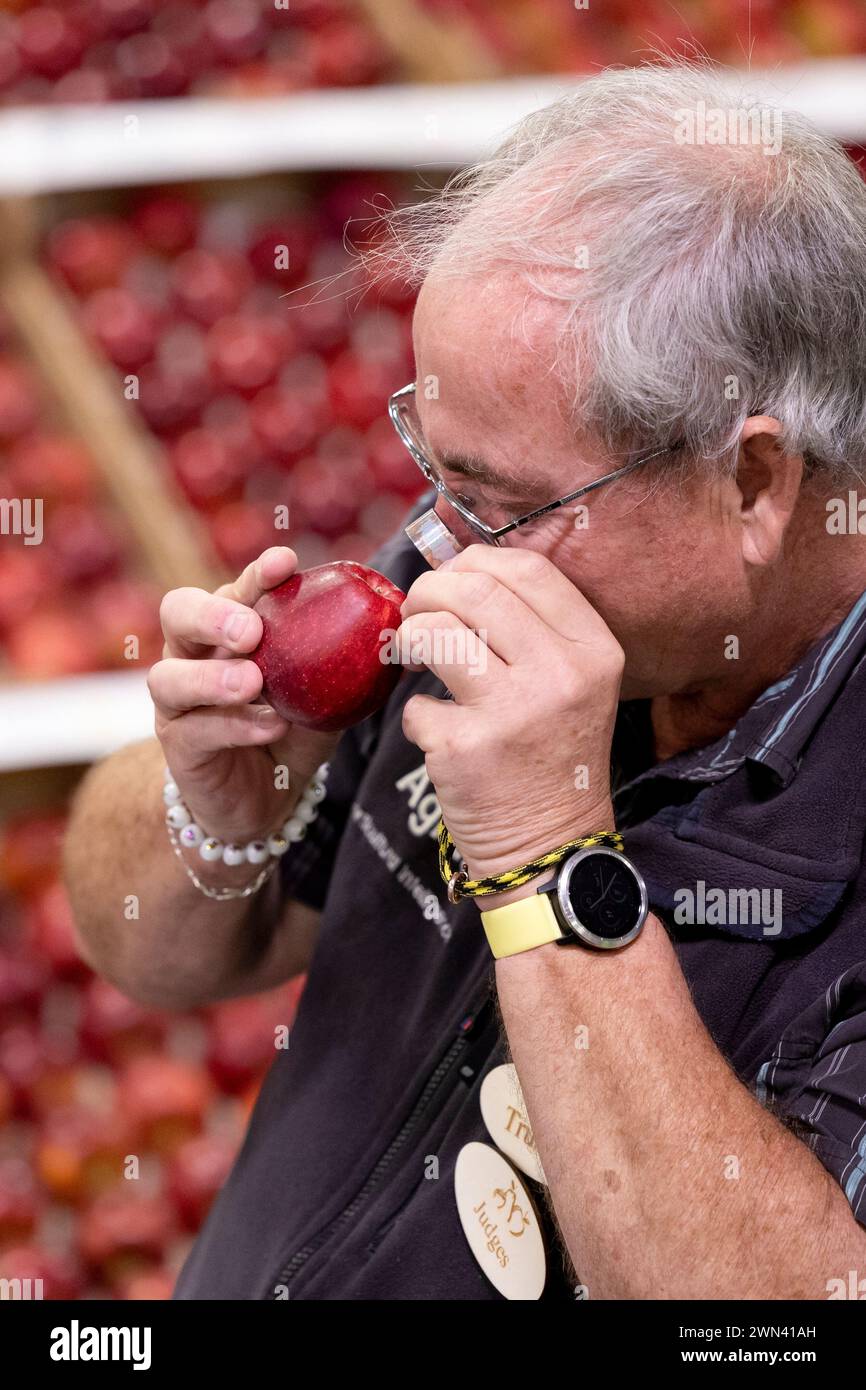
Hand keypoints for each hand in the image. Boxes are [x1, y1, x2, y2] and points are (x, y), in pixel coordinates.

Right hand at [148, 547, 337, 844]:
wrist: (267, 797)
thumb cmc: (295, 728)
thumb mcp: (327, 692)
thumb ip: (351, 662)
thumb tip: (402, 632)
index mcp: (229, 627)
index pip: (236, 588)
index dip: (258, 574)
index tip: (286, 564)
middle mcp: (194, 654)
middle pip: (178, 613)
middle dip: (213, 615)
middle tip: (251, 631)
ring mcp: (178, 701)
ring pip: (169, 677)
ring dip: (213, 677)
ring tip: (253, 682)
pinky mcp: (180, 746)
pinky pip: (197, 731)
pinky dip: (235, 726)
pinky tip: (270, 726)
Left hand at [398, 546, 622, 879]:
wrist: (552, 847)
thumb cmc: (552, 754)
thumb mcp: (572, 682)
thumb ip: (530, 627)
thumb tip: (455, 571)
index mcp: (594, 648)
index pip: (527, 567)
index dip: (474, 563)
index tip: (451, 585)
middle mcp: (562, 673)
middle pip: (474, 588)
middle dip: (429, 593)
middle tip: (416, 617)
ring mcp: (514, 710)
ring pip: (436, 632)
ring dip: (410, 640)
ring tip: (413, 658)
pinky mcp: (467, 748)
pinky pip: (416, 705)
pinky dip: (417, 716)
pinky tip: (440, 734)